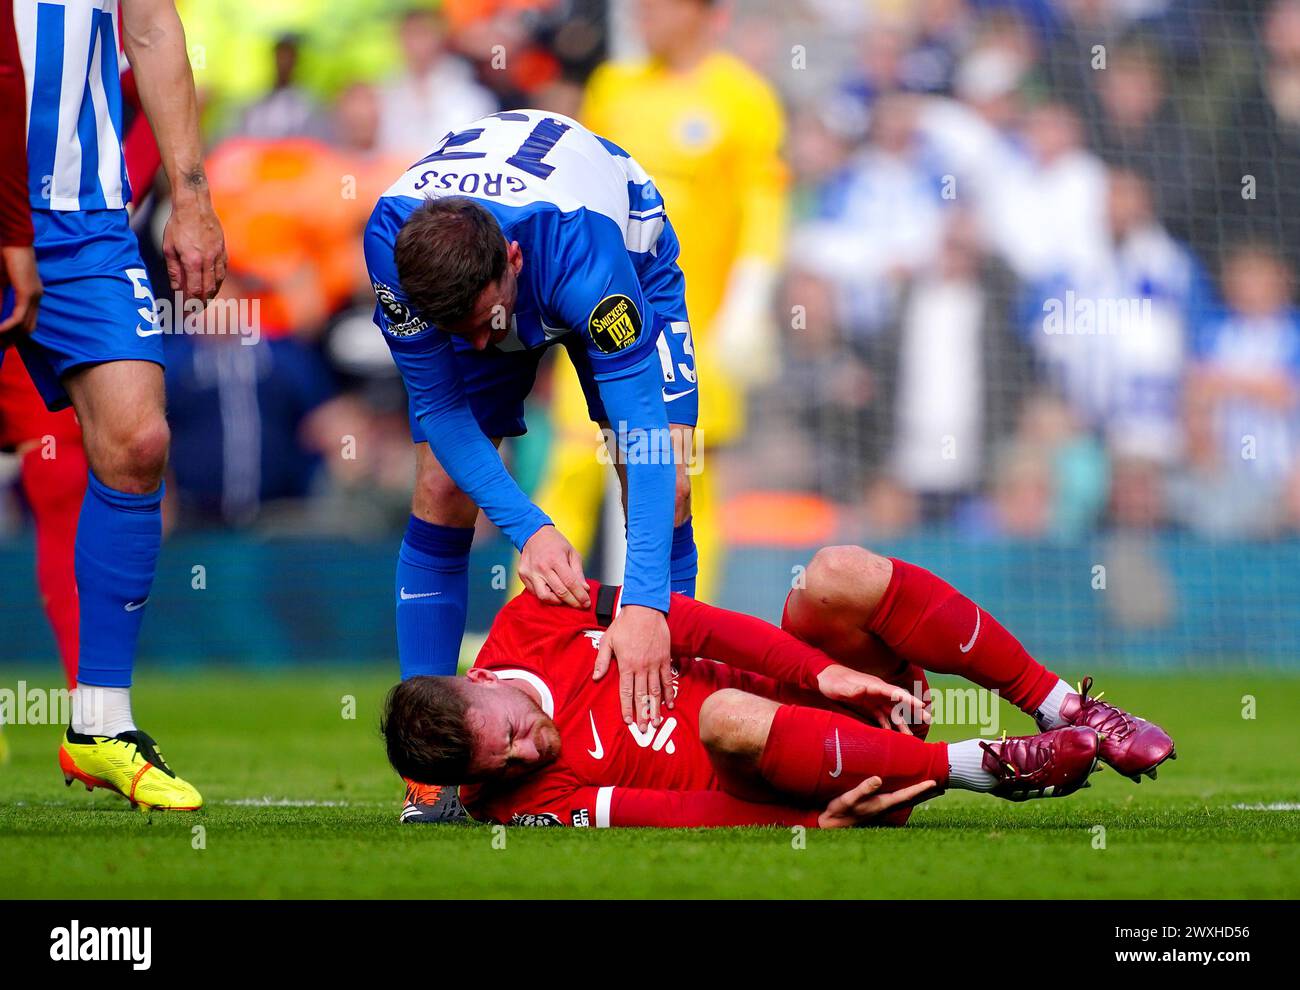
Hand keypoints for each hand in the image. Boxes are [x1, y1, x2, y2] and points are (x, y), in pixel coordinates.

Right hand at [0, 245, 42, 345]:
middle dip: (12, 341)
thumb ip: (0, 298)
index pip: (27, 322)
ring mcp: (34, 296)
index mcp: (31, 295)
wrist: (11, 240)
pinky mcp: (27, 294)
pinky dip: (7, 327)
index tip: (2, 341)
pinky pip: (18, 317)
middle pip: (28, 329)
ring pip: (23, 326)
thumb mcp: (0, 282)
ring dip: (8, 336)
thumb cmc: (4, 256)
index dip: (15, 335)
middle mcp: (36, 298)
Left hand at [163, 190, 225, 302]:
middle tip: (196, 310)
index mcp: (192, 261)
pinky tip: (213, 284)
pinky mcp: (223, 250)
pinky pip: (223, 271)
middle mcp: (208, 261)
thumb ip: (174, 270)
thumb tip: (176, 288)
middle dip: (202, 303)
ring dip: (212, 294)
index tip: (186, 312)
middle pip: (208, 289)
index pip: (194, 290)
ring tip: (205, 301)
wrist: (195, 205)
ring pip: (218, 282)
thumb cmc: (178, 225)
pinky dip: (218, 281)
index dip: (190, 304)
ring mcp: (218, 256)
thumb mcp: (169, 247)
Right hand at [519, 525, 589, 607]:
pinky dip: (545, 595)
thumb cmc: (554, 542)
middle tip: (580, 606)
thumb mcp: (571, 552)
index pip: (570, 583)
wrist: (533, 533)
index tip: (586, 603)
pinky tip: (552, 592)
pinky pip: (534, 592)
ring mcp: (531, 572)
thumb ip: (578, 572)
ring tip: (564, 599)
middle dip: (572, 602)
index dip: (580, 595)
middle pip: (559, 592)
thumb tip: (584, 589)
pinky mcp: (523, 576)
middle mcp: (542, 567)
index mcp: (556, 559)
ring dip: (557, 602)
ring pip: (544, 597)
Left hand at [593, 604, 671, 730]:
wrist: (645, 609)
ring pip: (656, 691)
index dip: (627, 708)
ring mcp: (655, 664)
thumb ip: (602, 660)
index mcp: (626, 664)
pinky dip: (669, 693)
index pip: (626, 692)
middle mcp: (641, 667)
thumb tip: (595, 678)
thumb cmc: (624, 624)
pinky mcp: (665, 659)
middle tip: (645, 730)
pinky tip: (669, 705)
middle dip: (643, 714)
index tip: (628, 721)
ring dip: (656, 708)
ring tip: (657, 723)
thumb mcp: (608, 640)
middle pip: (642, 695)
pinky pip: (667, 679)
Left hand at [815, 664, 929, 735]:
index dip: (909, 699)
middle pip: (899, 702)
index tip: (921, 706)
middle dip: (913, 710)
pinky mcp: (867, 704)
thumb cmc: (833, 681)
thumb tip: (864, 691)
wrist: (824, 677)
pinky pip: (881, 716)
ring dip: (902, 722)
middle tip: (928, 719)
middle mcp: (878, 691)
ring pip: (892, 711)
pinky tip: (891, 735)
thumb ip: (853, 689)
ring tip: (911, 736)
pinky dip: (887, 725)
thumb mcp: (842, 686)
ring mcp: (874, 698)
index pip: (896, 693)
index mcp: (875, 685)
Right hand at [818, 776, 938, 827]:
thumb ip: (862, 789)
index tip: (934, 782)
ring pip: (906, 800)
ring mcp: (881, 808)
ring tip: (931, 789)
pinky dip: (908, 795)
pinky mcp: (876, 807)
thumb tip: (877, 779)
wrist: (831, 824)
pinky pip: (898, 800)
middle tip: (942, 786)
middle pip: (911, 800)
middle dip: (926, 793)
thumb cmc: (839, 811)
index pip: (905, 795)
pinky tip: (907, 792)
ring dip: (919, 795)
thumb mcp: (848, 799)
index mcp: (881, 804)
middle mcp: (885, 807)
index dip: (920, 789)